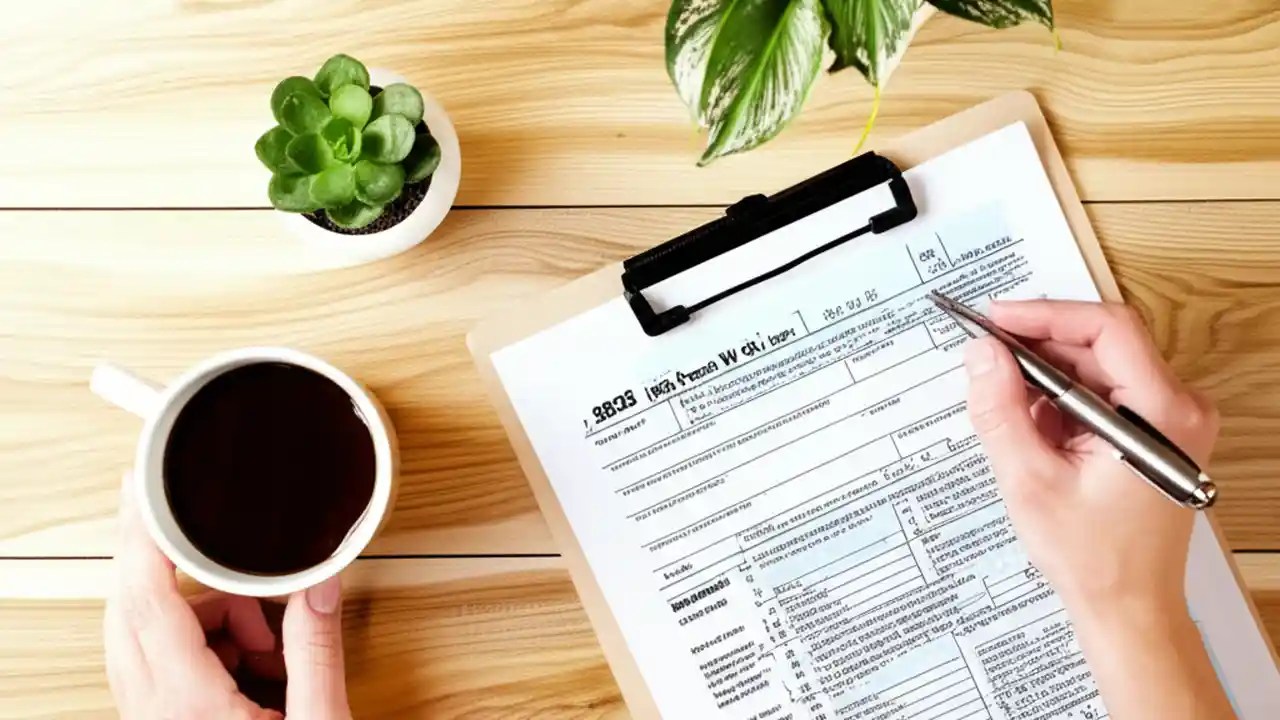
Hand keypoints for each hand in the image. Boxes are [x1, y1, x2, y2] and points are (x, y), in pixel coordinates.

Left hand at [104, 474, 352, 719]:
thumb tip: (320, 583)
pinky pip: (162, 658)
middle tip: (193, 527)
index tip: (145, 492)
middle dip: (175, 566)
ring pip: (148, 631)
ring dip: (206, 614)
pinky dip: (207, 643)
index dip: (145, 538)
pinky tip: (253, 663)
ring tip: (264, 642)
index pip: (149, 602)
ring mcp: (150, 717)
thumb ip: (318, 651)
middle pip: (133, 606)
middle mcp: (153, 711)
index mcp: (186, 705)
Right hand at [961, 300, 1217, 616]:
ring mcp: (1168, 419)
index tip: (997, 319)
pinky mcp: (1153, 431)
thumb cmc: (1094, 558)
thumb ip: (1000, 410)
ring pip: (1097, 366)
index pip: (1106, 328)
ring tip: (1009, 413)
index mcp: (1161, 414)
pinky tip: (1034, 432)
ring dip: (1046, 379)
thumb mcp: (1030, 480)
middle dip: (1038, 347)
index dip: (1046, 315)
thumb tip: (982, 354)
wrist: (1126, 606)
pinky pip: (1101, 391)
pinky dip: (1060, 401)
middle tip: (986, 358)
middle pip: (1101, 343)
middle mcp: (1177, 409)